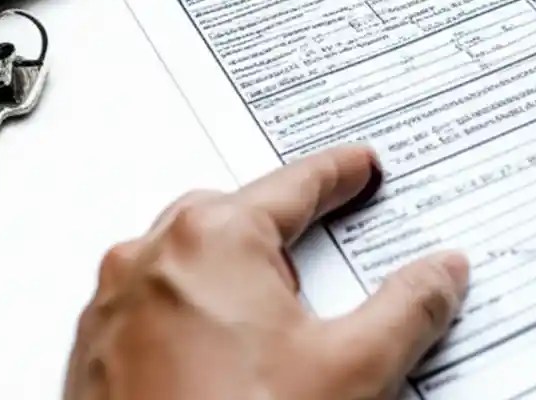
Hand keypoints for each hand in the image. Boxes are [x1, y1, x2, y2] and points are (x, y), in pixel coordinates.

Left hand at [62, 145, 468, 399]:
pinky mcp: (93, 356)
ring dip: (234, 280)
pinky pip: (151, 309)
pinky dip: (193, 319)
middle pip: (233, 218)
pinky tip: (229, 365)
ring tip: (279, 332)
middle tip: (328, 254)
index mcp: (212, 239)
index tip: (359, 167)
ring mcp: (112, 308)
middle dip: (282, 233)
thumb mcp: (352, 369)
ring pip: (186, 264)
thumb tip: (441, 272)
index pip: (294, 186)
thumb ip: (408, 308)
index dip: (339, 175)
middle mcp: (148, 259)